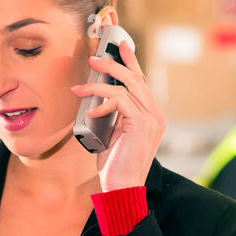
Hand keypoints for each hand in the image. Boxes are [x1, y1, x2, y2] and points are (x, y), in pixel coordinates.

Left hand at [70, 39, 164, 192]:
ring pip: (128, 86)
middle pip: (136, 78)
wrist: (122, 189)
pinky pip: (121, 101)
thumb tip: (97, 96)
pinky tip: (90, 109)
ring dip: (100, 82)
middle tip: (94, 56)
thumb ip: (112, 114)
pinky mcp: (142, 125)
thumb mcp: (113, 133)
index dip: (130, 61)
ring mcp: (152, 119)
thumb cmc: (115, 165)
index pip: (141, 82)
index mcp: (151, 115)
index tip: (119, 46)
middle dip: (115, 63)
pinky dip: (102, 102)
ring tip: (80, 86)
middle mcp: (156, 115)